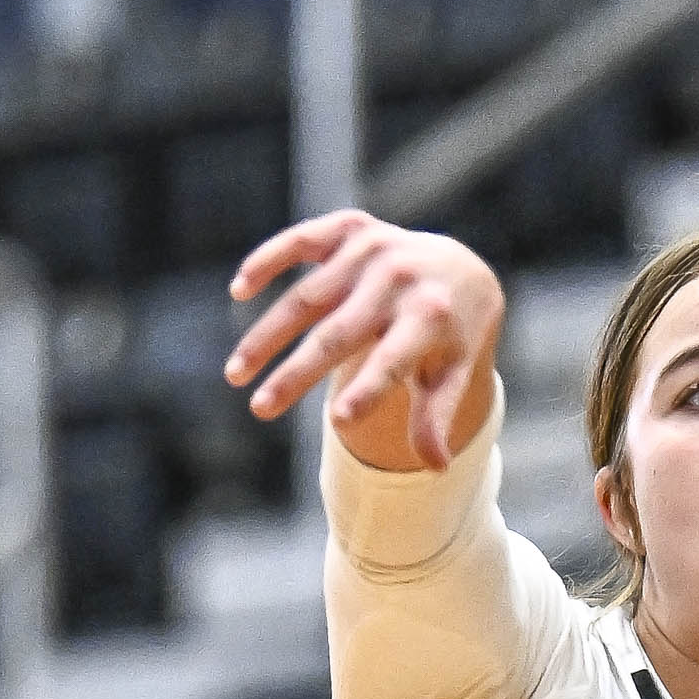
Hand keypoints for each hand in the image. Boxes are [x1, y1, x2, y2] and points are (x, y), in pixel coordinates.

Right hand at [226, 210, 504, 469]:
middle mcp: (400, 279)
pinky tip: (239, 290)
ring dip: (267, 334)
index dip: (369, 390)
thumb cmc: (450, 337)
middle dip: (296, 374)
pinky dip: (268, 260)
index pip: (394, 360)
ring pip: (308, 296)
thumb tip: (437, 469)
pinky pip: (301, 241)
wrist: (461, 269)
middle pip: (338, 335)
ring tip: (237, 373)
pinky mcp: (350, 229)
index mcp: (430, 318)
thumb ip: (437, 417)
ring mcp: (373, 249)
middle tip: (260, 409)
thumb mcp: (454, 375)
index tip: (340, 422)